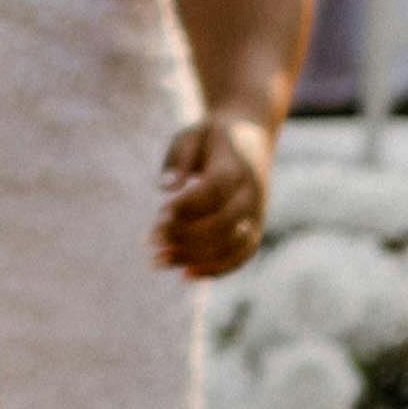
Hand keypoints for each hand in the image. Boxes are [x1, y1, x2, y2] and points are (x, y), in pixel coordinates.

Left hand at [155, 103, 273, 278]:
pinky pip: (241, 256)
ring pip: (233, 245)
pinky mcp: (255, 228)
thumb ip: (177, 158)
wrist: (251, 135)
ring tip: (158, 260)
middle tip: (150, 240)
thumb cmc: (211, 137)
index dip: (187, 206)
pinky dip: (216, 269)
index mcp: (237, 166)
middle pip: (224, 223)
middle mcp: (252, 193)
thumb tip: (165, 188)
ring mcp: (257, 214)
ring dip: (195, 258)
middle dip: (185, 235)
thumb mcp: (192, 134)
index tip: (159, 213)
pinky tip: (185, 274)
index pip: (215, 191)